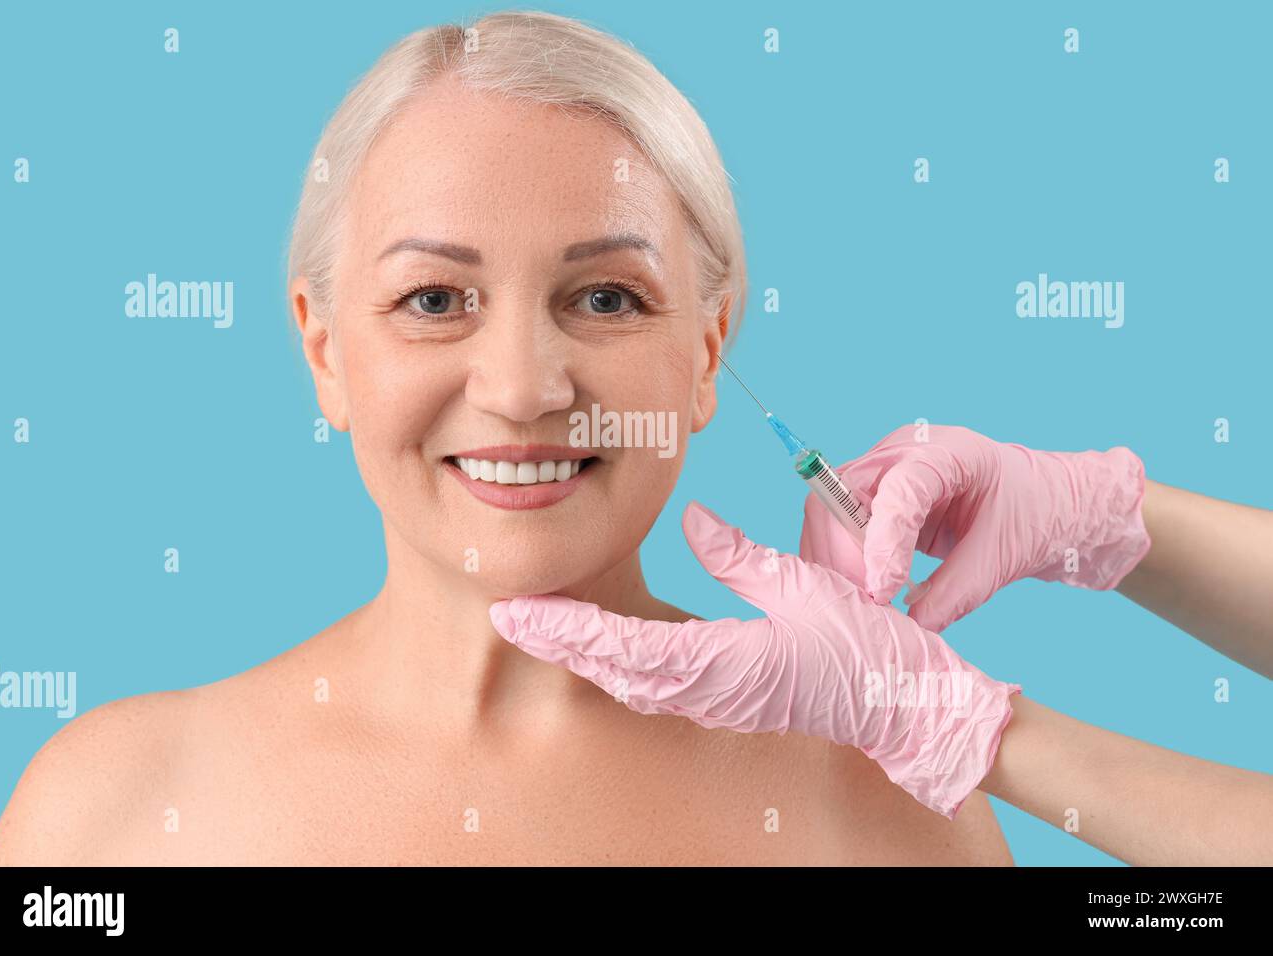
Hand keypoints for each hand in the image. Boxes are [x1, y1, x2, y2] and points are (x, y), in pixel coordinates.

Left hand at [488, 500, 1020, 819]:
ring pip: (628, 682)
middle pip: (611, 668)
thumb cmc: (865, 648)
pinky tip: (600, 647)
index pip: (623, 647)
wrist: (905, 706)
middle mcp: (709, 690)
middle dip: (558, 642)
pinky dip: (616, 664)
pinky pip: (655, 686)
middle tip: (508, 615)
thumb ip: (741, 556)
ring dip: (581, 654)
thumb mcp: (804, 588)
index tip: (520, 613)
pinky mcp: (727, 700)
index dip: (566, 629)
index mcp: (724, 663)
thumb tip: (692, 519)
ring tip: (541, 625)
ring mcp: (717, 701)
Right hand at [812, 424, 1150, 631]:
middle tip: (863, 604)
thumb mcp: (1001, 558)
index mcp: (949, 452)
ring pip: (827, 512)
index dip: (884, 542)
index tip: (883, 591)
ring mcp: (880, 472)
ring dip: (834, 562)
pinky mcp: (869, 498)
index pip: (900, 490)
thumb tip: (910, 630)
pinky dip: (837, 563)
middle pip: (842, 496)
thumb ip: (956, 593)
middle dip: (843, 555)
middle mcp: (903, 453)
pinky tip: (853, 594)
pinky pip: (834, 527)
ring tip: (856, 605)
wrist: (1036, 503)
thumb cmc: (1027, 517)